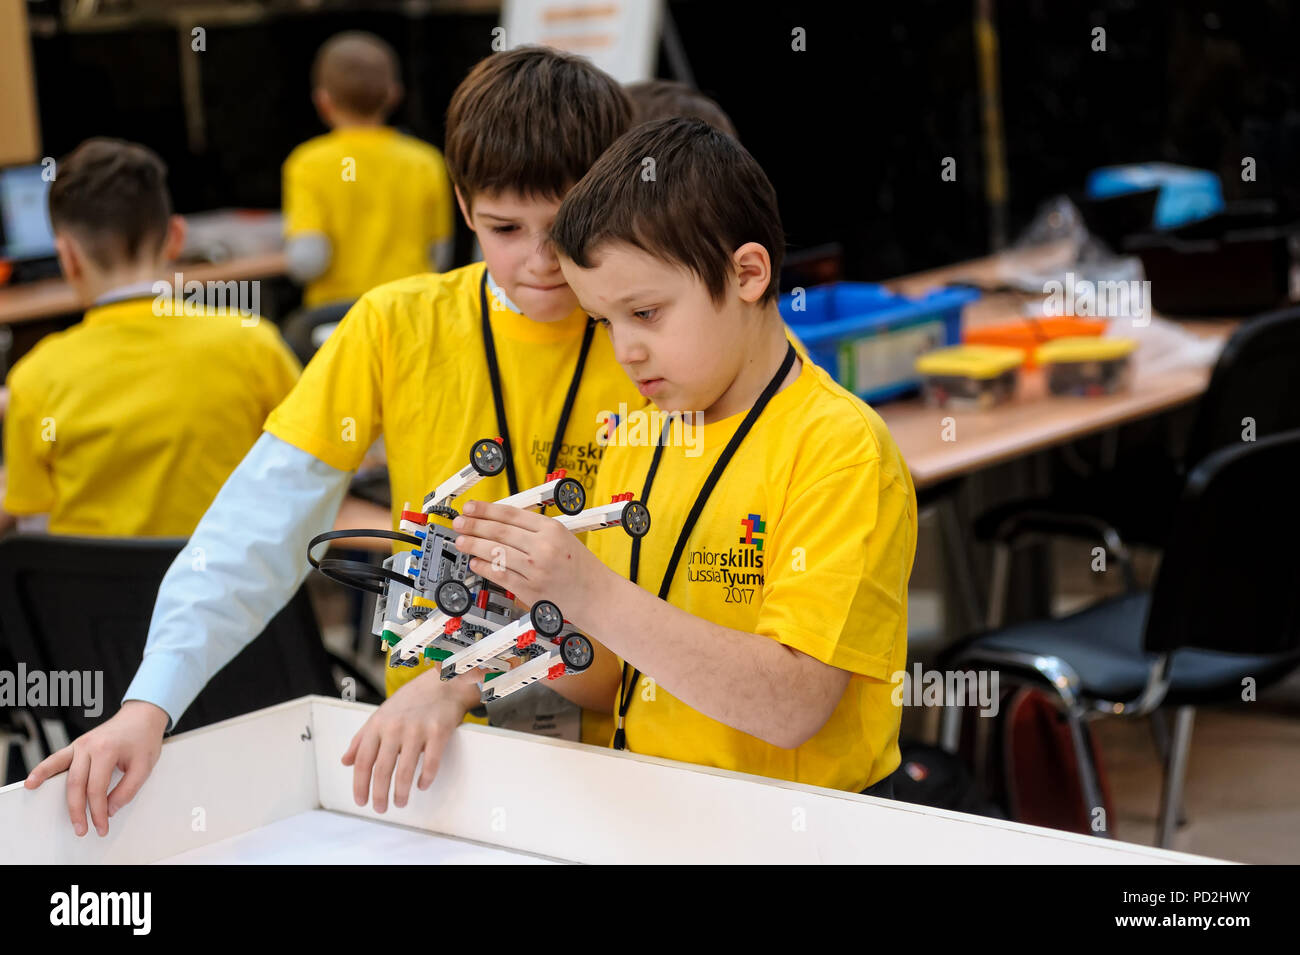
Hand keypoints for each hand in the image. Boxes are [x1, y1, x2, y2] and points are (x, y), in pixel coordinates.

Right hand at [24, 700, 169, 836]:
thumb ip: (128, 790)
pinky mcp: (76, 746)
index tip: (102, 826)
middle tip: (82, 829)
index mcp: (106, 750)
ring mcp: (80, 744)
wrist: (142, 715)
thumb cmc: (144, 738)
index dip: (98, 811)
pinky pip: (56, 760)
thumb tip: (110, 810)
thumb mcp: (145, 765)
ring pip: (62, 773)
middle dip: (78, 811)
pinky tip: (32, 782)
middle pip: (77, 785)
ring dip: (58, 795)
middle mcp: (89, 746)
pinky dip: (42, 771)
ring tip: (50, 812)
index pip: (97, 789)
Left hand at [340, 666, 480, 812]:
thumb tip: (346, 761)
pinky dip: (425, 778)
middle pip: (382, 769)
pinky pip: (431, 762)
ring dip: (400, 792)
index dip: (360, 785)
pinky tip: (422, 785)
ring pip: (404, 770)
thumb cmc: (410, 701)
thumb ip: (361, 738)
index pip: (363, 760)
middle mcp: (395, 727)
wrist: (442, 683)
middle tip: (380, 808)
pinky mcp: (438, 732)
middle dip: (379, 794)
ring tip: (400, 802)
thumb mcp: (380, 715)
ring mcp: (417, 730)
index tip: (361, 801)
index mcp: (377, 724)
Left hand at [451, 499, 618, 626]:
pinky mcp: (530, 589)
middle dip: (474, 525)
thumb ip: (535, 529)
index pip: (510, 514)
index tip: (470, 507)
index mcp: (552, 528)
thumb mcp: (563, 537)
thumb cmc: (581, 567)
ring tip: (461, 541)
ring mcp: (536, 569)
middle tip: (459, 522)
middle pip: (500, 531)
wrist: (597, 595)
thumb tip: (500, 522)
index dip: (486, 509)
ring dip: (474, 545)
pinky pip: (500, 575)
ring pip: (496, 552)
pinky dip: (484, 567)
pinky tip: (475, 562)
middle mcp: (544, 547)